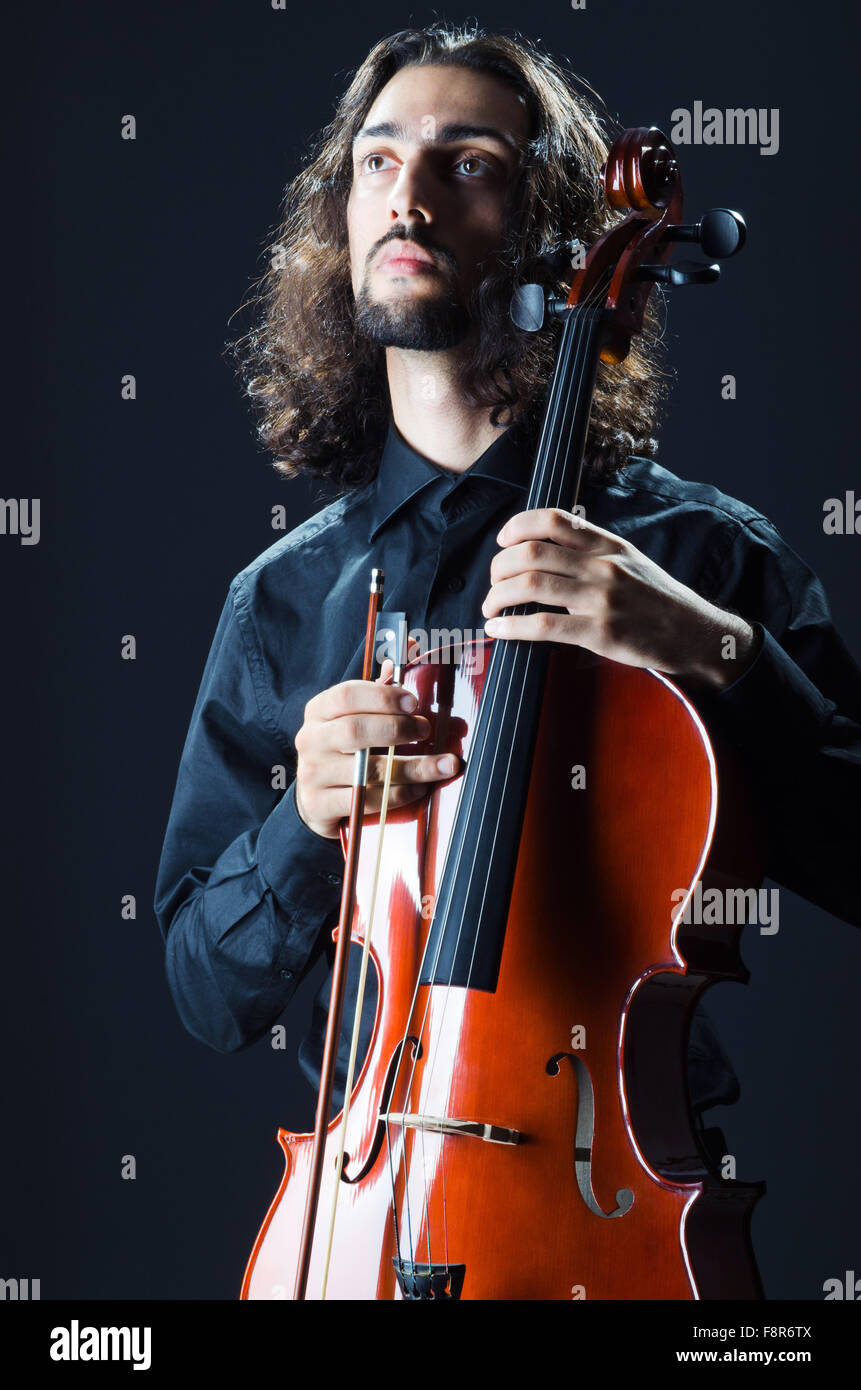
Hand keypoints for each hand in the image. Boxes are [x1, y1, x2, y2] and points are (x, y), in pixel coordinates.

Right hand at [294, 666, 458, 839]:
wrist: (316, 798)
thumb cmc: (345, 749)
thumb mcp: (355, 716)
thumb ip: (382, 689)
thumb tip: (413, 648)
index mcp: (319, 711)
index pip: (346, 696)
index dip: (383, 696)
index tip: (414, 701)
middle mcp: (311, 740)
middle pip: (355, 732)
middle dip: (398, 730)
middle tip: (427, 730)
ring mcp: (313, 774)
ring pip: (366, 771)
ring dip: (412, 767)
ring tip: (444, 765)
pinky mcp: (320, 805)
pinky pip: (366, 800)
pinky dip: (399, 794)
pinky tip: (421, 788)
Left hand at [482, 508, 759, 689]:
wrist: (695, 634)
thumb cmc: (657, 601)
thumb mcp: (630, 562)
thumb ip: (592, 554)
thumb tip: (547, 552)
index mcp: (608, 545)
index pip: (553, 519)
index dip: (517, 526)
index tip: (503, 541)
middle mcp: (602, 565)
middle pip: (531, 552)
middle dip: (499, 567)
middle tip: (493, 583)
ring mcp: (601, 598)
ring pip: (530, 585)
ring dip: (497, 596)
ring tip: (490, 607)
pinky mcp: (600, 632)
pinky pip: (543, 625)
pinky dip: (512, 627)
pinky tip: (498, 630)